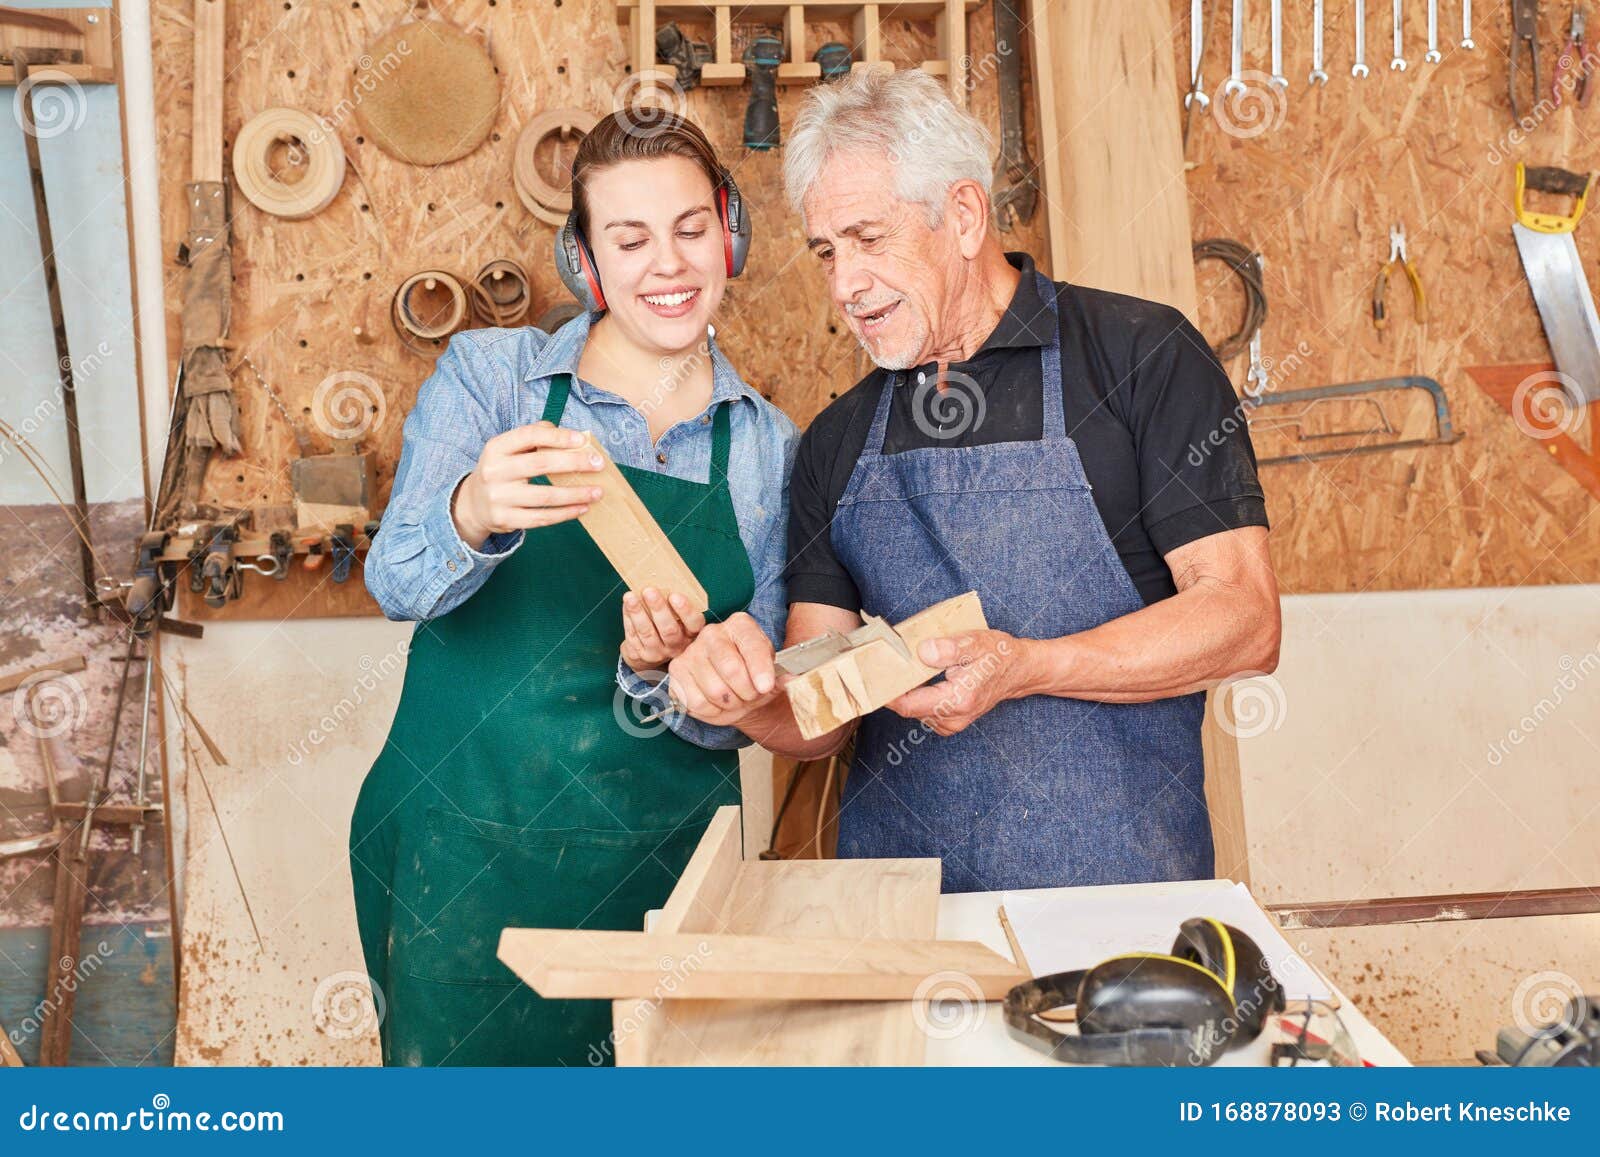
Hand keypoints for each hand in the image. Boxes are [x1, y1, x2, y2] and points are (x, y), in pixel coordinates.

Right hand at [453, 421, 604, 547]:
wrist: (473, 504)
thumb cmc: (502, 471)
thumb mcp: (507, 450)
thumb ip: (534, 437)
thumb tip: (571, 435)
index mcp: (496, 448)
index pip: (529, 436)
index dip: (557, 436)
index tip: (582, 439)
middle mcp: (494, 471)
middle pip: (541, 464)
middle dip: (574, 463)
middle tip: (599, 464)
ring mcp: (499, 498)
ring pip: (545, 496)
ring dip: (576, 494)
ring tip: (597, 491)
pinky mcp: (505, 520)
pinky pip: (542, 518)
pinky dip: (565, 513)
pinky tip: (583, 508)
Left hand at [620, 588, 706, 671]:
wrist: (654, 649)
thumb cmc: (668, 622)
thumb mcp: (677, 615)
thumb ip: (673, 602)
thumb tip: (659, 578)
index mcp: (691, 632)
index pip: (694, 623)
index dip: (685, 610)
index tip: (674, 595)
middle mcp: (677, 645)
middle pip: (669, 630)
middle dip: (658, 609)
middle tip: (649, 591)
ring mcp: (659, 652)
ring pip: (648, 633)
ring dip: (638, 613)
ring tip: (630, 597)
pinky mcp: (642, 654)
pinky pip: (633, 636)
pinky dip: (629, 620)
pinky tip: (626, 607)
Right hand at [667, 612, 780, 726]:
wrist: (735, 692)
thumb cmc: (754, 679)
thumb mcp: (774, 676)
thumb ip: (784, 676)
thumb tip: (793, 677)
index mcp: (740, 626)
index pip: (751, 645)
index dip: (760, 669)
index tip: (766, 687)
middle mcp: (712, 633)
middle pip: (730, 669)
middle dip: (746, 692)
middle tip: (751, 695)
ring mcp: (691, 652)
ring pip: (714, 690)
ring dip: (730, 704)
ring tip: (734, 699)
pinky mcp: (676, 672)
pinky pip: (696, 701)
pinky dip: (711, 710)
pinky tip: (717, 703)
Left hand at [886, 630, 1033, 735]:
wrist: (1019, 670)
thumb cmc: (998, 655)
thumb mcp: (977, 643)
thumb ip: (950, 648)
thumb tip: (923, 651)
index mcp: (958, 700)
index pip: (909, 705)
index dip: (885, 695)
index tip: (868, 681)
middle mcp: (953, 717)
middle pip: (908, 709)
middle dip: (892, 690)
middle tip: (876, 668)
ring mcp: (952, 722)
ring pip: (914, 711)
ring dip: (903, 693)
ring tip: (893, 670)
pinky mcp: (950, 721)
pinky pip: (922, 711)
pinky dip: (914, 697)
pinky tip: (912, 680)